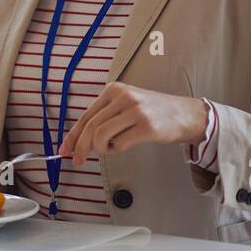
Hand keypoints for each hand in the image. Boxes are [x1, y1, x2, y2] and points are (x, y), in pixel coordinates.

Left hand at [57, 83, 207, 165]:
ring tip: (108, 149)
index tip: (65, 149)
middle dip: (80, 147)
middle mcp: (123, 97)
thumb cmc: (154, 112)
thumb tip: (79, 139)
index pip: (85, 115)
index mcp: (114, 90)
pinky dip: (115, 150)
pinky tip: (121, 146)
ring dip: (100, 149)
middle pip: (90, 127)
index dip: (72, 135)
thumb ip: (105, 116)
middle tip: (78, 160)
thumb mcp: (127, 104)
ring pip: (100, 136)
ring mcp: (135, 111)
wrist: (185, 114)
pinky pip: (119, 144)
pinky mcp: (146, 127)